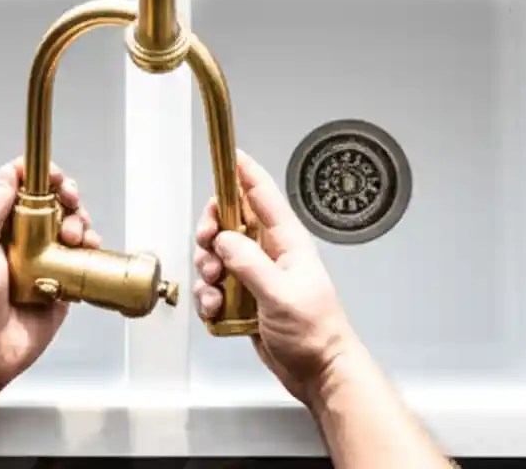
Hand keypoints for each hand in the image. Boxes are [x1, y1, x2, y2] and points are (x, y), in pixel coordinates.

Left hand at [0, 158, 100, 391]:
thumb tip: (9, 173)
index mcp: (0, 228)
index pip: (25, 190)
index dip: (42, 177)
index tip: (54, 176)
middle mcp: (25, 242)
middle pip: (56, 205)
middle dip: (68, 196)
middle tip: (70, 200)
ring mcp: (45, 263)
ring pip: (73, 229)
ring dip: (80, 223)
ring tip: (72, 236)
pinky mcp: (63, 286)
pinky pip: (83, 261)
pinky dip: (91, 250)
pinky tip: (86, 250)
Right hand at [193, 150, 361, 405]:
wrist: (319, 371)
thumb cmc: (315, 333)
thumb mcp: (281, 295)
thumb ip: (249, 264)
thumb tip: (224, 240)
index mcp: (286, 242)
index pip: (262, 195)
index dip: (243, 171)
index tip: (228, 153)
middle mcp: (269, 252)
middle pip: (228, 221)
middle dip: (211, 233)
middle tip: (209, 248)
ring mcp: (256, 275)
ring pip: (216, 255)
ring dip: (207, 270)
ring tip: (216, 289)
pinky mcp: (244, 298)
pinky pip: (214, 286)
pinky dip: (208, 296)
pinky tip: (216, 310)